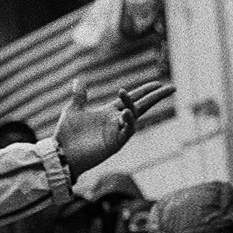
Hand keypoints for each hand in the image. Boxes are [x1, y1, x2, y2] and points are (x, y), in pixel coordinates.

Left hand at [52, 78, 173, 180]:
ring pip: (133, 116)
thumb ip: (80, 95)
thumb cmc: (67, 134)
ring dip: (132, 105)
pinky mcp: (115, 143)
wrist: (61, 153)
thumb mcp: (73, 110)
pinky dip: (128, 121)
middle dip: (155, 97)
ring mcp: (117, 132)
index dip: (144, 91)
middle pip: (141, 106)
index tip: (157, 83)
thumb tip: (78, 79)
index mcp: (108, 112)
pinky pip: (127, 131)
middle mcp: (116, 121)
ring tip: (123, 93)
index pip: (131, 99)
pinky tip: (126, 112)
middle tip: (170, 87)